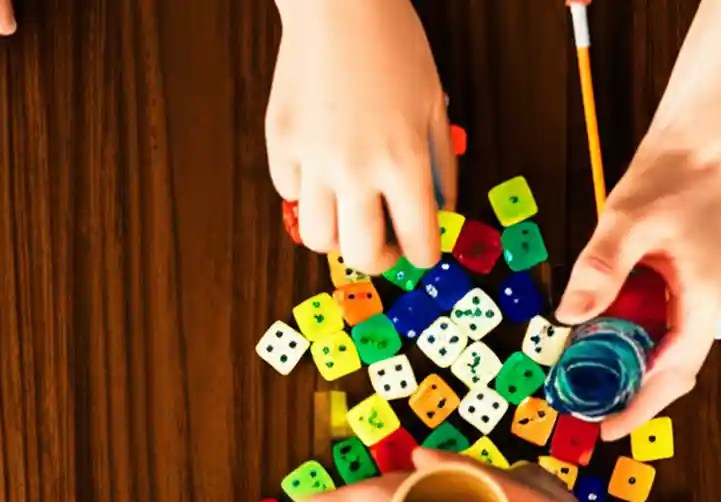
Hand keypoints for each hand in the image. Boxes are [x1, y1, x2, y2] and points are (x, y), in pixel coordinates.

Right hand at [266, 0, 455, 273]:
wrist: (339, 5)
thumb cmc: (395, 48)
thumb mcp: (434, 106)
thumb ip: (441, 167)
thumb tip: (439, 214)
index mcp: (404, 163)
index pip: (419, 244)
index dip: (424, 254)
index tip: (421, 247)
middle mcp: (356, 170)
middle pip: (362, 255)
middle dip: (379, 257)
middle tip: (385, 241)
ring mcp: (312, 159)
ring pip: (317, 238)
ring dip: (337, 233)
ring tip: (349, 210)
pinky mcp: (279, 143)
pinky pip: (290, 193)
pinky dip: (306, 191)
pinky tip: (322, 165)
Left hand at [556, 139, 720, 440]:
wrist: (695, 145)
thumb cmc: (671, 179)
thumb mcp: (627, 221)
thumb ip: (601, 267)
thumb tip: (569, 316)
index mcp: (701, 301)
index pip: (674, 372)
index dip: (642, 406)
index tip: (609, 430)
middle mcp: (700, 307)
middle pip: (672, 372)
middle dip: (635, 397)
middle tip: (591, 415)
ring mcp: (691, 297)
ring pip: (663, 352)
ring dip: (630, 371)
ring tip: (588, 385)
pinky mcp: (677, 285)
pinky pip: (654, 327)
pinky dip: (628, 341)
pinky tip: (597, 339)